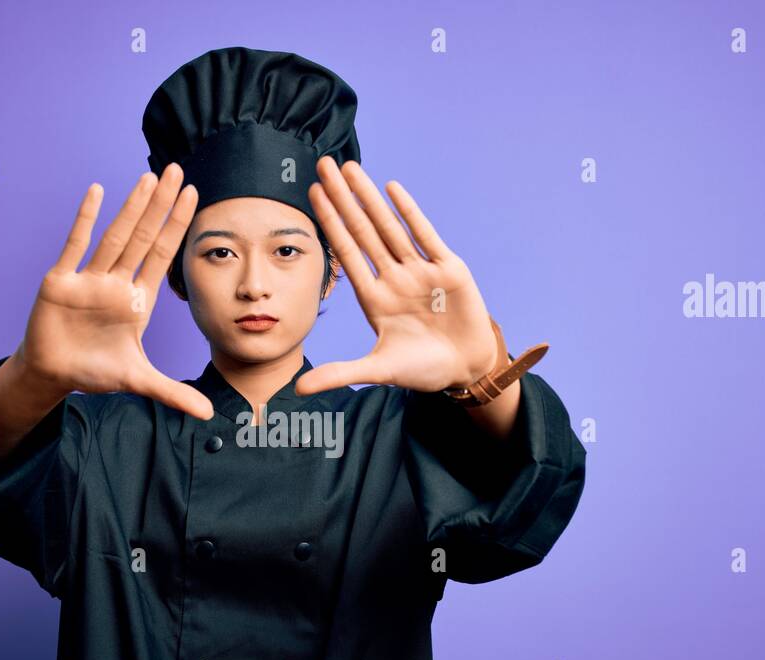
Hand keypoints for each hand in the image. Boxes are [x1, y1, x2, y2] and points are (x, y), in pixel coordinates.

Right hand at [15, 162, 213, 419]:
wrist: (52, 375)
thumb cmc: (94, 371)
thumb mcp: (139, 381)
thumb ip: (174, 394)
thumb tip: (210, 415)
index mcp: (137, 300)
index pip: (163, 255)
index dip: (178, 226)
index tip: (195, 196)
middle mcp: (116, 283)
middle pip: (144, 237)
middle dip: (161, 205)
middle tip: (177, 170)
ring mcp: (89, 279)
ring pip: (115, 237)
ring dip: (132, 208)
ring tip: (149, 178)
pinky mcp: (61, 283)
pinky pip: (75, 246)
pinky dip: (85, 220)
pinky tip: (98, 192)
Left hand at [294, 156, 499, 396]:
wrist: (467, 369)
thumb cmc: (423, 370)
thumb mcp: (378, 371)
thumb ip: (340, 374)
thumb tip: (298, 390)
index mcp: (374, 298)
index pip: (345, 252)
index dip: (328, 222)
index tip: (310, 195)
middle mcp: (393, 278)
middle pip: (362, 230)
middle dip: (342, 198)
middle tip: (321, 165)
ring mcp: (419, 271)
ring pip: (389, 226)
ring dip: (369, 198)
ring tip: (349, 169)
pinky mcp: (448, 268)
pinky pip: (425, 235)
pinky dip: (409, 212)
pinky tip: (391, 188)